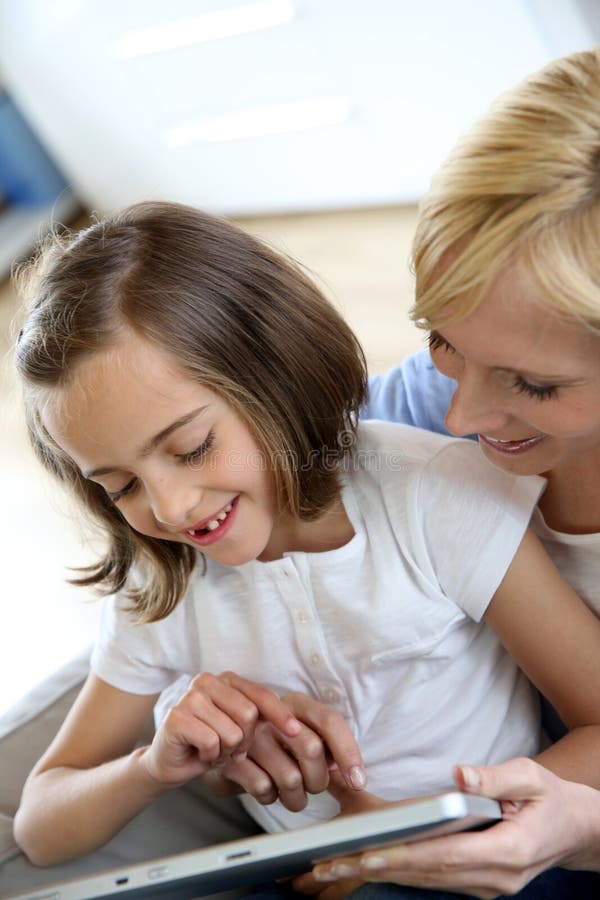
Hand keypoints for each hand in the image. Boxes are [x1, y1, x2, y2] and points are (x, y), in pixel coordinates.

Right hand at [143, 671, 300, 785]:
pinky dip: (210, 756)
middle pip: (249, 715)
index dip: (280, 714)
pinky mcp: (176, 717)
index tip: (296, 731)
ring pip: (231, 732)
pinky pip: (211, 742)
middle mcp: (206, 681)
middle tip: (228, 748)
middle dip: (244, 741)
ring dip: (225, 751)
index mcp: (225, 680)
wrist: (170, 762)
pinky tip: (199, 753)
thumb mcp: (239, 729)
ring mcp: (189, 697)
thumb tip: (296, 725)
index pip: (260, 695)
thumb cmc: (208, 744)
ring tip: (212, 750)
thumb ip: (260, 718)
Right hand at [201, 694, 367, 811]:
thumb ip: (320, 743)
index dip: (348, 751)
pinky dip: (268, 797)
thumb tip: (351, 772)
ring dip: (295, 798)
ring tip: (290, 796)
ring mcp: (247, 733)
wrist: (200, 744)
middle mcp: (270, 712)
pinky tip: (265, 790)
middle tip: (311, 788)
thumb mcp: (291, 734)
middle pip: (311, 749)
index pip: (329, 721)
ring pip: (290, 777)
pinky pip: (263, 789)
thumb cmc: (259, 742)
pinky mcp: (228, 757)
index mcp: (292, 702)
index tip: (357, 780)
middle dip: (318, 780)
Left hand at [301, 758, 599, 898]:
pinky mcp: (479, 883)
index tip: (367, 854)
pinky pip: (433, 879)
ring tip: (333, 868)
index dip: (405, 856)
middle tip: (328, 866)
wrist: (577, 830)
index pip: (447, 856)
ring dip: (379, 874)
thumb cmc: (553, 798)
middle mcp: (495, 877)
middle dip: (375, 869)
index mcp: (510, 850)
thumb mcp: (531, 776)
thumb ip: (495, 777)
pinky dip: (399, 871)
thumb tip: (458, 775)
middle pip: (426, 874)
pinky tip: (367, 864)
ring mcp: (487, 885)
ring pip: (425, 880)